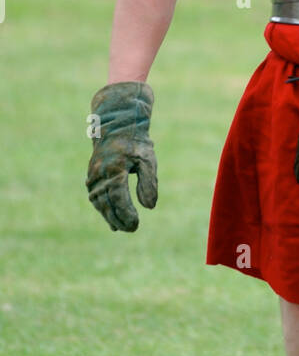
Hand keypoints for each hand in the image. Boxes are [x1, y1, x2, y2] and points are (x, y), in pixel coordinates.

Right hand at [86, 82, 157, 230]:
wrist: (116, 126)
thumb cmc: (136, 143)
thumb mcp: (148, 160)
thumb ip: (149, 183)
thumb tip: (149, 207)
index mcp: (115, 169)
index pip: (119, 198)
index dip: (126, 214)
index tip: (136, 225)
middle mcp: (100, 174)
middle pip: (107, 204)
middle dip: (119, 219)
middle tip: (132, 229)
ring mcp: (93, 176)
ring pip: (99, 203)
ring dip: (110, 217)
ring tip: (123, 228)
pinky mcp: (92, 177)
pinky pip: (96, 198)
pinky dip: (104, 210)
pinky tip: (113, 221)